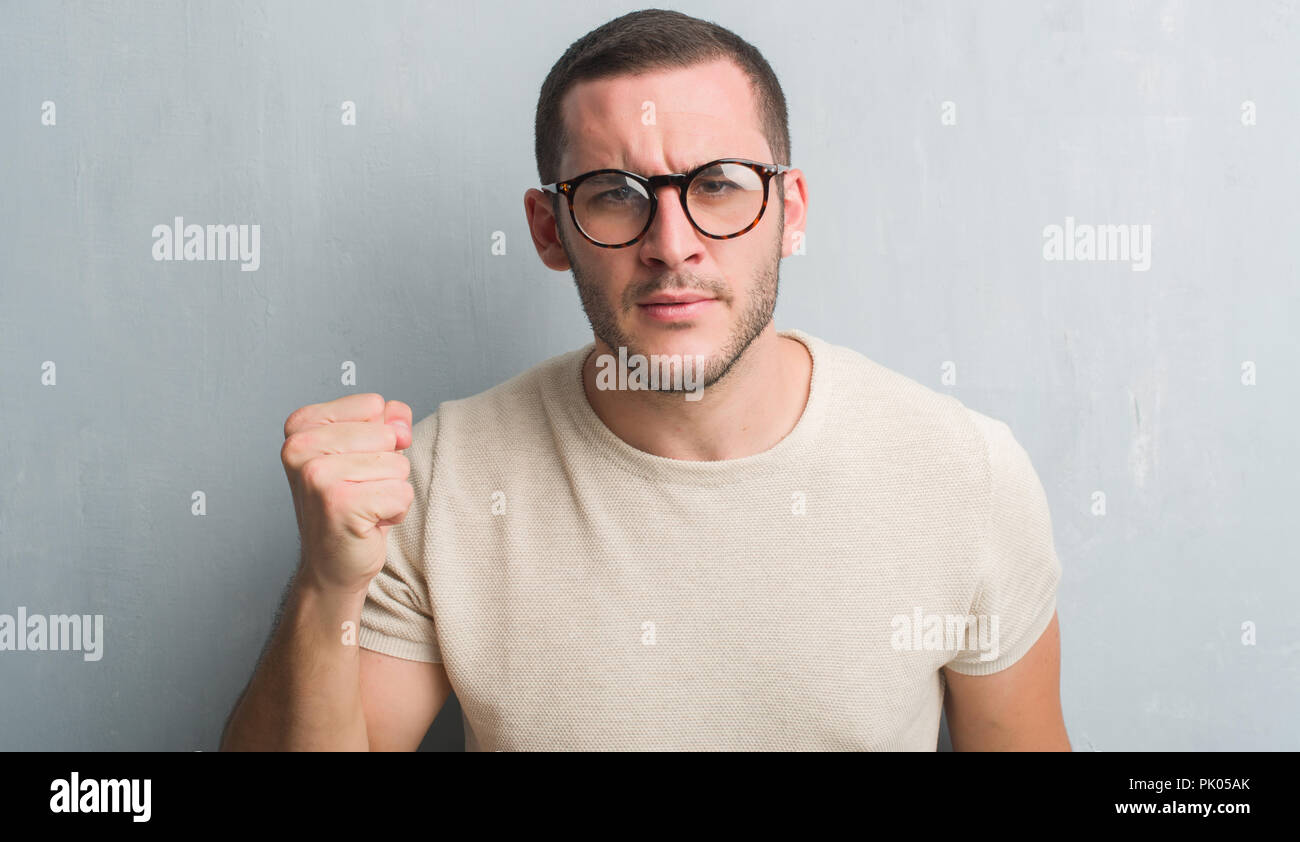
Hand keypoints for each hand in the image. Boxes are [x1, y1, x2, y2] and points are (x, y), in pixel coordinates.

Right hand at [280, 393, 413, 594]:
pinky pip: (401, 493)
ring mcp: (317, 475)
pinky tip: (368, 522)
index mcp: (301, 425)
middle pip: (387, 435)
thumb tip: (398, 421)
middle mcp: (300, 447)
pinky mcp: (340, 503)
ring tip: (362, 506)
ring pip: (397, 464)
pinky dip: (395, 511)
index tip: (354, 465)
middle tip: (358, 490)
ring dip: (390, 490)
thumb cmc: (349, 504)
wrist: (330, 565)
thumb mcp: (367, 450)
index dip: (379, 437)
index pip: (374, 404)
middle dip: (386, 466)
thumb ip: (387, 420)